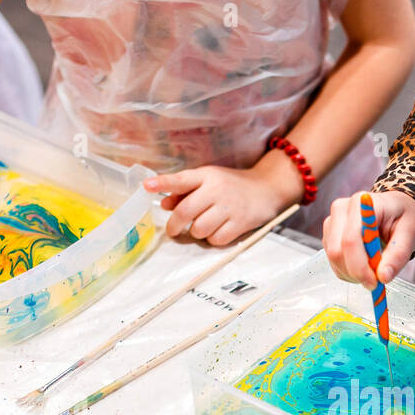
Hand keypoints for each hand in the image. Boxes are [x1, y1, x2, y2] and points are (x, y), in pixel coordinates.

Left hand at [144, 153, 300, 245]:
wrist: (267, 188)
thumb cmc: (233, 185)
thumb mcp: (210, 181)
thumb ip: (186, 191)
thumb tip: (165, 204)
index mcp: (207, 176)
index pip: (181, 180)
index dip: (163, 183)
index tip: (147, 186)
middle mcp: (217, 190)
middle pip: (186, 211)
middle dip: (174, 225)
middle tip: (172, 230)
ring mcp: (229, 207)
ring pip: (199, 229)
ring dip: (196, 233)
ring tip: (202, 227)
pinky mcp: (240, 223)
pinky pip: (216, 239)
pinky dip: (213, 239)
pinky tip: (217, 231)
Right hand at [323, 189, 414, 287]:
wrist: (399, 208)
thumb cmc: (405, 215)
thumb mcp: (411, 233)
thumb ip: (398, 255)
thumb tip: (383, 277)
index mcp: (361, 204)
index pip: (350, 240)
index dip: (359, 266)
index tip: (375, 282)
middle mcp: (341, 210)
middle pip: (337, 251)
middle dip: (356, 272)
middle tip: (376, 281)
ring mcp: (332, 223)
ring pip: (333, 259)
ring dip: (353, 273)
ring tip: (374, 269)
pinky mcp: (330, 235)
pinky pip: (334, 261)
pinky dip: (349, 271)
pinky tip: (365, 266)